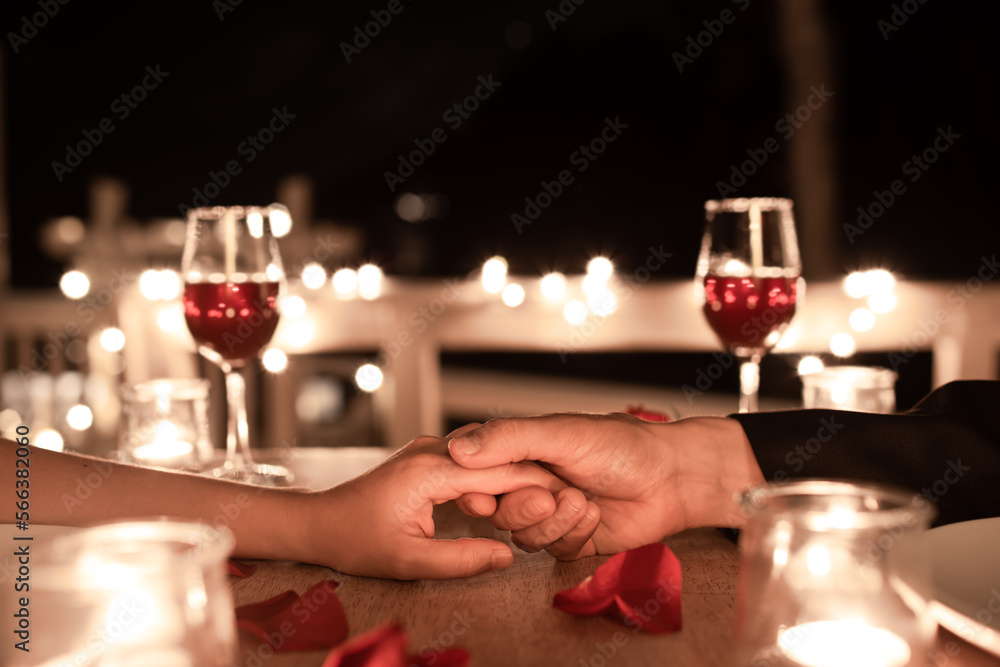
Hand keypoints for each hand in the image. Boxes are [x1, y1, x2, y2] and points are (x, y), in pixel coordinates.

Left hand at [297, 434, 561, 579]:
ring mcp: (429, 450)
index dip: (540, 486)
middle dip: (534, 480)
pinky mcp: (427, 457)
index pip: (501, 470)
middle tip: (568, 503)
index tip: (573, 499)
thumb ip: (461, 559)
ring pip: (487, 459)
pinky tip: (510, 500)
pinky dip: (493, 479)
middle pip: (499, 459)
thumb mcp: (410, 561)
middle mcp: (433, 450)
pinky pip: (471, 463)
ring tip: (545, 504)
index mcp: (431, 470)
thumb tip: (506, 557)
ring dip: (514, 479)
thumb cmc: (356, 541)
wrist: (321, 522)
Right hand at [449, 414, 762, 559]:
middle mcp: (527, 482)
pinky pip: (552, 550)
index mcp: (518, 450)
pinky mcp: (569, 539)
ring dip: (553, 521)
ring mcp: (547, 513)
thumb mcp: (560, 433)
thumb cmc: (620, 444)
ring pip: (521, 536)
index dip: (472, 487)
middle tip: (549, 493)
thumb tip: (456, 448)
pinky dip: (573, 534)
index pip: (473, 471)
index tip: (480, 496)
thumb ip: (508, 440)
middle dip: (522, 507)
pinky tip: (594, 515)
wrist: (671, 478)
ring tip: (582, 500)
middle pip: (494, 511)